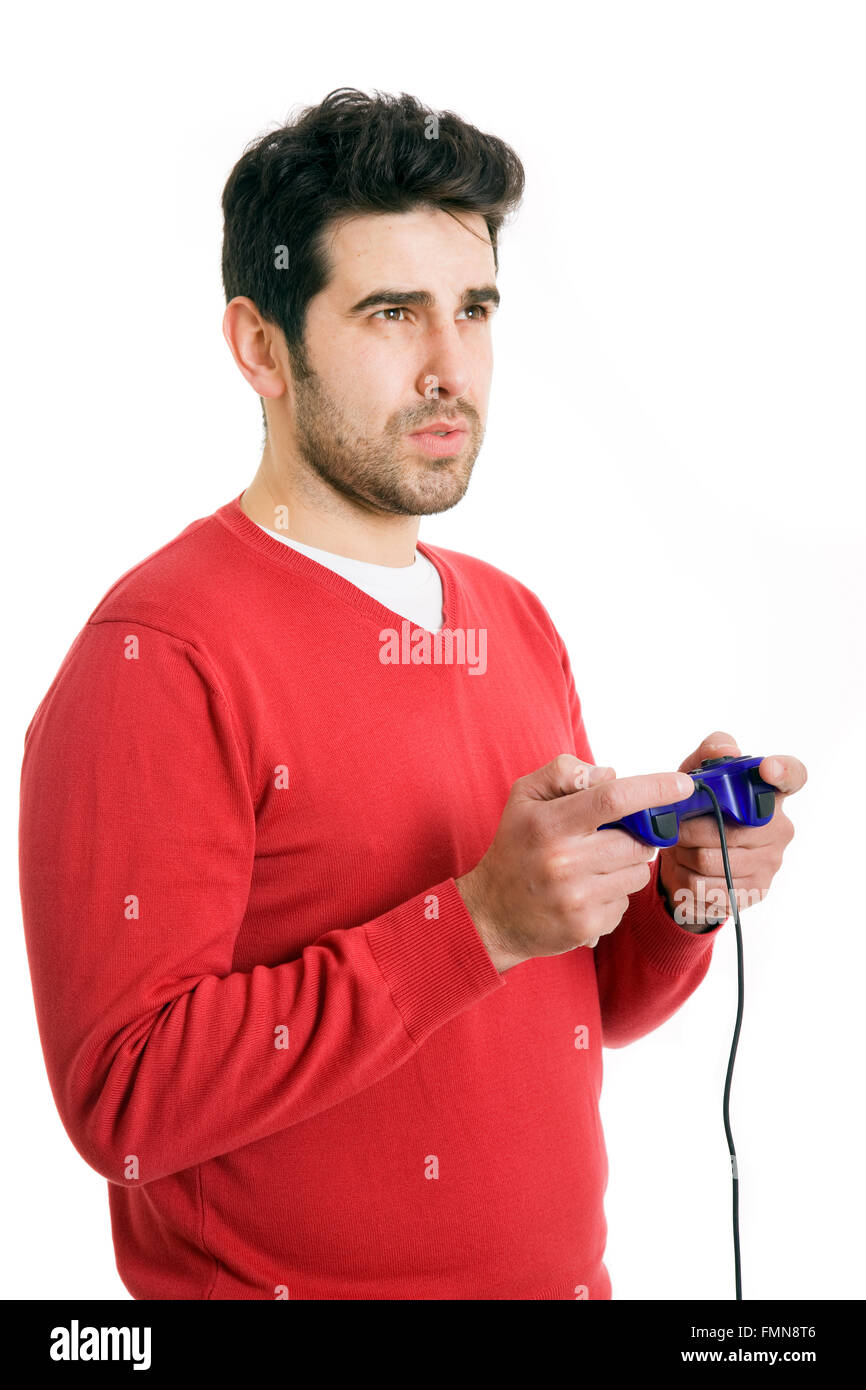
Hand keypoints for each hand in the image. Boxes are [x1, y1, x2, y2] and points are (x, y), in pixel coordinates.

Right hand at [456, 754, 695, 971]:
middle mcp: (564, 862)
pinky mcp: (587, 926)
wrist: (491, 914)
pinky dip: (614, 895)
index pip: (613, 799)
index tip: (683, 784)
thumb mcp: (525, 797)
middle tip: (611, 838)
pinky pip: (626, 903)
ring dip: (626, 867)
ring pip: (638, 874)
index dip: (654, 789)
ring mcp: (576, 898)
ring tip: (593, 867)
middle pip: (637, 843)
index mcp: (550, 825)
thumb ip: (564, 772)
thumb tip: (611, 774)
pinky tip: (586, 893)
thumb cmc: (514, 847)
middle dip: (636, 838)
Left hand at [657, 731, 806, 929]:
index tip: (766, 768)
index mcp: (770, 795)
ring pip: (711, 859)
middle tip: (677, 827)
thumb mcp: (696, 776)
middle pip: (729, 829)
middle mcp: (780, 829)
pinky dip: (684, 877)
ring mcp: (770, 863)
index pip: (793, 776)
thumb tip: (727, 749)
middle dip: (691, 829)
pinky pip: (705, 885)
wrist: (687, 863)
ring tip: (680, 848)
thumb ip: (710, 752)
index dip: (783, 771)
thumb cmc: (696, 812)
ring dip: (683, 854)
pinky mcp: (753, 892)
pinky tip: (686, 870)